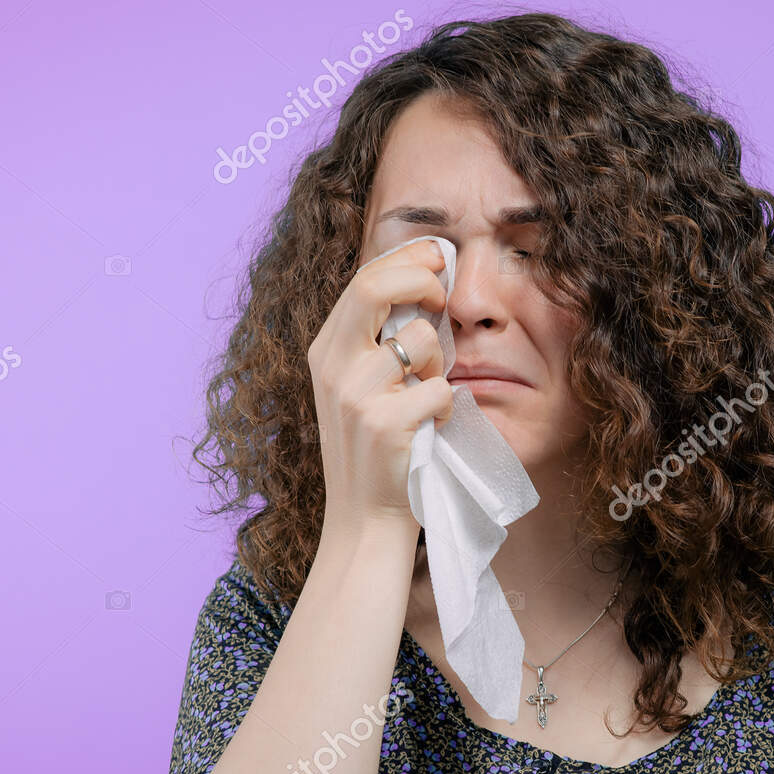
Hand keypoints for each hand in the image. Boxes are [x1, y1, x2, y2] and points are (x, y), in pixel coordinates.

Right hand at [305, 237, 453, 544]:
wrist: (364, 518)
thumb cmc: (374, 449)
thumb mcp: (360, 386)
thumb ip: (378, 340)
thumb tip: (426, 283)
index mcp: (327, 350)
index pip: (363, 278)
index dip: (406, 257)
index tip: (438, 255)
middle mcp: (334, 365)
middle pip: (376, 285)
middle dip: (421, 279)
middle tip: (443, 298)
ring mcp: (356, 394)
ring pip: (422, 340)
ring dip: (439, 365)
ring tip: (426, 395)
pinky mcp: (384, 424)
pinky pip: (440, 390)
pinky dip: (447, 407)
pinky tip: (431, 427)